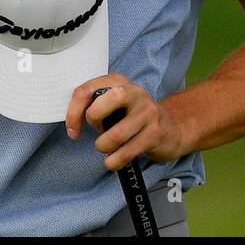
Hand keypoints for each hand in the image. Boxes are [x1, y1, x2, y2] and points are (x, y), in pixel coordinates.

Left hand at [65, 73, 188, 170]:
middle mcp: (135, 92)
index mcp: (118, 82)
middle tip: (95, 131)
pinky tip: (113, 162)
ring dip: (104, 146)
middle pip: (108, 99)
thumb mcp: (114, 105)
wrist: (172, 129)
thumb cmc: (133, 118)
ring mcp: (148, 112)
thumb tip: (73, 122)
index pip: (87, 90)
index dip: (73, 112)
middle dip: (94, 119)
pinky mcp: (155, 133)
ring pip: (117, 134)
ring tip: (106, 149)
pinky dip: (115, 161)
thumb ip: (94, 105)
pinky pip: (128, 151)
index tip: (72, 131)